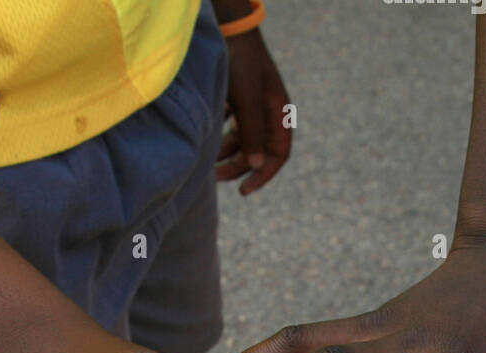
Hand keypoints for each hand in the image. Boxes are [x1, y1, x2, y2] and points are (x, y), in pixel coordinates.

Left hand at [217, 28, 292, 194]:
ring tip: (207, 160)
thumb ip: (251, 134)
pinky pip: (231, 125)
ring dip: (226, 152)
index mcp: (278, 112)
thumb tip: (256, 166)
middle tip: (215, 177)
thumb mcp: (246, 100)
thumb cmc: (239, 63)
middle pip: (258, 150)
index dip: (264, 174)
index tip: (244, 190)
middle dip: (238, 166)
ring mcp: (253, 103)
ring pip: (242, 139)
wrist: (227, 28)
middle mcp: (268, 110)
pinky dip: (220, 134)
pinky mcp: (237, 96)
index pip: (278, 154)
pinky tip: (207, 136)